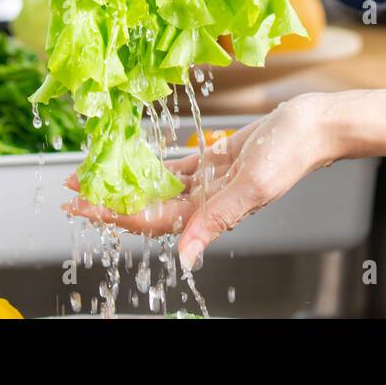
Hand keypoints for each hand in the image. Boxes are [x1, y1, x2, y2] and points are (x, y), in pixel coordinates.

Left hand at [62, 94, 333, 270]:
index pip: (150, 220)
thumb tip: (185, 257)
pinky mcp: (216, 162)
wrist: (313, 127)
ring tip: (94, 175)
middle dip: (108, 201)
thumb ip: (216, 221)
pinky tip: (134, 163)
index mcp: (211, 212)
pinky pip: (177, 170)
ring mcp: (209, 183)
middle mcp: (205, 202)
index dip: (113, 214)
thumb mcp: (251, 186)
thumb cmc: (290, 153)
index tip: (80, 205)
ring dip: (126, 184)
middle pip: (146, 207)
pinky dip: (153, 168)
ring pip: (158, 189)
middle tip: (72, 190)